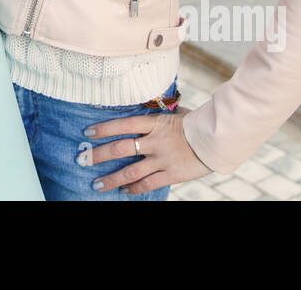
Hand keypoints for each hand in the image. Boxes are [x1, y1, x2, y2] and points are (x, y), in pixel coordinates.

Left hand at [78, 107, 211, 194]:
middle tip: (82, 160)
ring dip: (111, 179)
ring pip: (131, 171)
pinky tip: (124, 191)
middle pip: (120, 148)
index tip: (88, 133)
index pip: (123, 125)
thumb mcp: (176, 114)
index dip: (104, 128)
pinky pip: (148, 183)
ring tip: (97, 184)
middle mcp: (155, 141)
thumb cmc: (197, 123)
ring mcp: (162, 159)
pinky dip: (134, 188)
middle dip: (99, 155)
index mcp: (155, 123)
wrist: (218, 139)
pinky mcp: (171, 174)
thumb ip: (159, 116)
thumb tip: (147, 108)